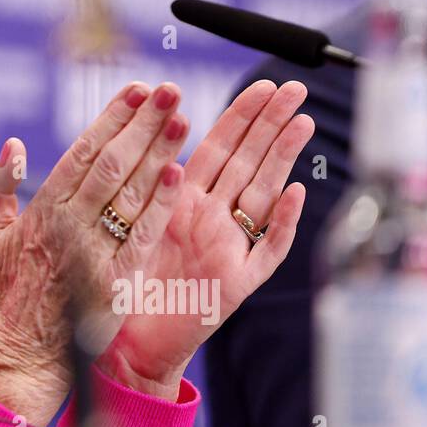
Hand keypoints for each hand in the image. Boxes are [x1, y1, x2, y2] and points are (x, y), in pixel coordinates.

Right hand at [0, 81, 189, 426]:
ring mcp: (93, 253)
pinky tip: (178, 173)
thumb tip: (13, 145)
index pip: (81, 153)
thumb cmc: (9, 294)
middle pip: (111, 163)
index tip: (135, 90)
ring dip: (158, 153)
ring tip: (181, 119)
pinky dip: (160, 203)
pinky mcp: (116, 281)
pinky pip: (142, 235)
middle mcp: (68, 226)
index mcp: (41, 212)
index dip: (111, 119)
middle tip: (168, 91)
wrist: (23, 352)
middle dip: (141, 124)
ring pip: (130, 192)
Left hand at [97, 80, 314, 400]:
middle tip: (296, 88)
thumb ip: (144, 187)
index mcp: (184, 202)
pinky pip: (267, 250)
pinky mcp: (238, 282)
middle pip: (248, 162)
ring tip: (302, 122)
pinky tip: (297, 195)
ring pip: (262, 194)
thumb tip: (152, 138)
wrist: (130, 342)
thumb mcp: (131, 225)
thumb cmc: (124, 285)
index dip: (241, 116)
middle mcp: (212, 220)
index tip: (264, 84)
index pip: (219, 148)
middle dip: (271, 122)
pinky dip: (283, 224)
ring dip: (283, 159)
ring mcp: (229, 248)